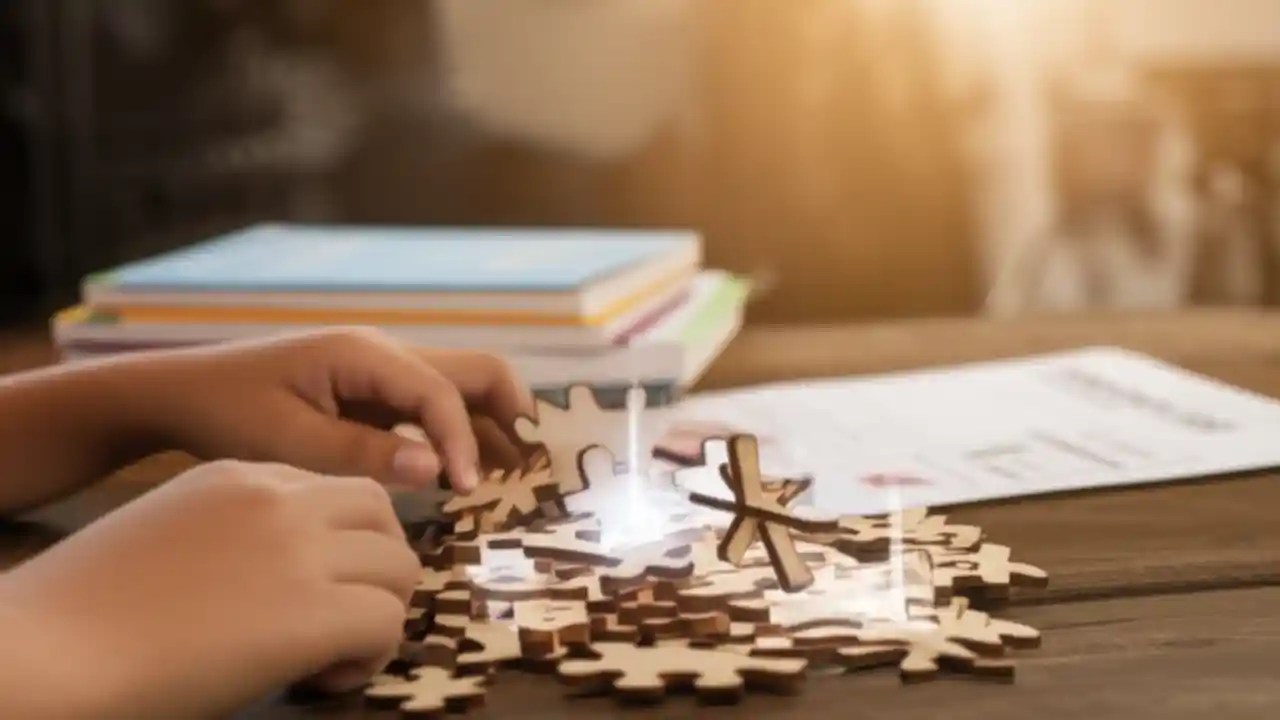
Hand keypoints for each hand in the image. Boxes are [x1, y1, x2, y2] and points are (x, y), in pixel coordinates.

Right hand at [0, 461, 418, 717]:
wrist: (47, 652)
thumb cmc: (82, 612)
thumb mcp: (167, 540)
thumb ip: (232, 540)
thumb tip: (276, 582)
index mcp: (238, 477)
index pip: (332, 492)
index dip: (339, 545)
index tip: (309, 591)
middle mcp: (279, 500)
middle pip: (382, 514)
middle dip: (377, 567)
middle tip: (340, 620)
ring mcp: (300, 551)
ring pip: (400, 567)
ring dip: (380, 615)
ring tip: (328, 657)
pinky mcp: (312, 610)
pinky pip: (387, 622)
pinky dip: (369, 657)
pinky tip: (321, 680)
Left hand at [142, 329, 532, 492]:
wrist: (182, 394)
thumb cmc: (227, 414)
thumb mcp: (289, 443)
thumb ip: (363, 455)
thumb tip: (437, 471)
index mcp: (364, 353)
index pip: (439, 394)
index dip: (462, 442)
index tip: (469, 492)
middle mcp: (384, 353)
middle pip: (474, 371)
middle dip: (510, 413)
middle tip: (533, 466)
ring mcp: (382, 371)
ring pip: (460, 389)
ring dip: (490, 426)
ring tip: (516, 475)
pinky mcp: (374, 393)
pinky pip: (432, 408)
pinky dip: (459, 435)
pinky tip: (467, 475)